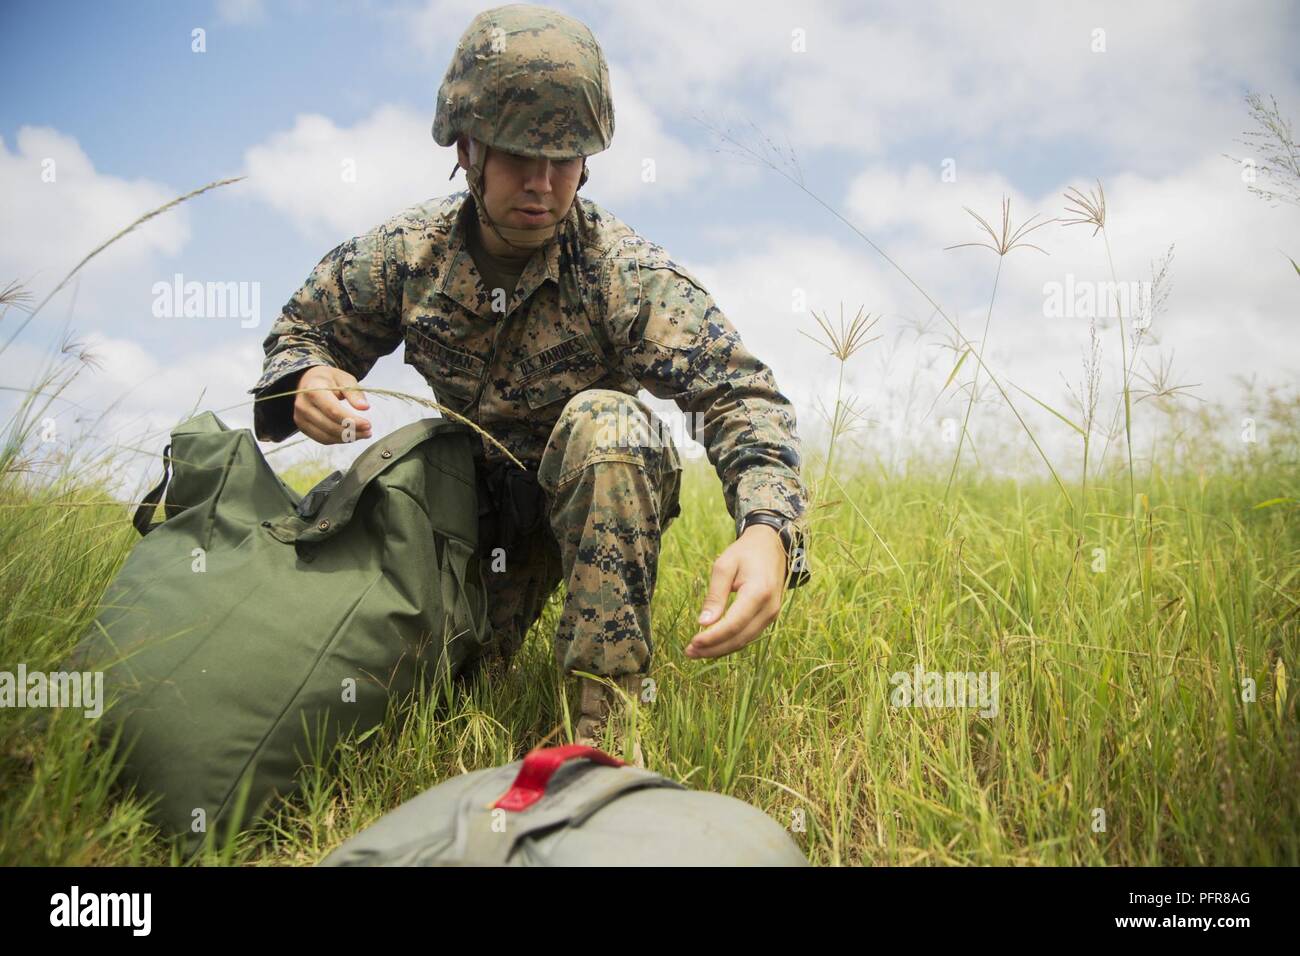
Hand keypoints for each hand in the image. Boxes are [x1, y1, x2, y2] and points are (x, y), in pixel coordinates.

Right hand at [292, 365, 372, 443]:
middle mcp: (303, 404)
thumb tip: (364, 407)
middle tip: (368, 431)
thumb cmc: (328, 380)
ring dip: (346, 438)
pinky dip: (338, 440)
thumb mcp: (344, 379)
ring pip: (326, 436)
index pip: (332, 410)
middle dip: (352, 431)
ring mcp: (300, 417)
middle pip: (329, 426)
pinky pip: (322, 439)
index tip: (367, 424)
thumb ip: (354, 393)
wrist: (309, 381)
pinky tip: (350, 435)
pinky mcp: (302, 427)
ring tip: (362, 434)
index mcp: (313, 389)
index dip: (351, 420)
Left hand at [685, 522, 787, 658]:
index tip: (692, 642)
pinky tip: (712, 644)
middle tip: (689, 652)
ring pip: (744, 641)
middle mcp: (769, 608)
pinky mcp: (769, 617)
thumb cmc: (745, 553)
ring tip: (696, 651)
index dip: (713, 637)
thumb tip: (703, 623)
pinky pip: (748, 635)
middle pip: (739, 638)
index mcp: (759, 592)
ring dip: (720, 649)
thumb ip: (715, 595)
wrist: (771, 547)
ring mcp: (772, 615)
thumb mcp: (724, 566)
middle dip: (713, 648)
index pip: (734, 624)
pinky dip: (730, 642)